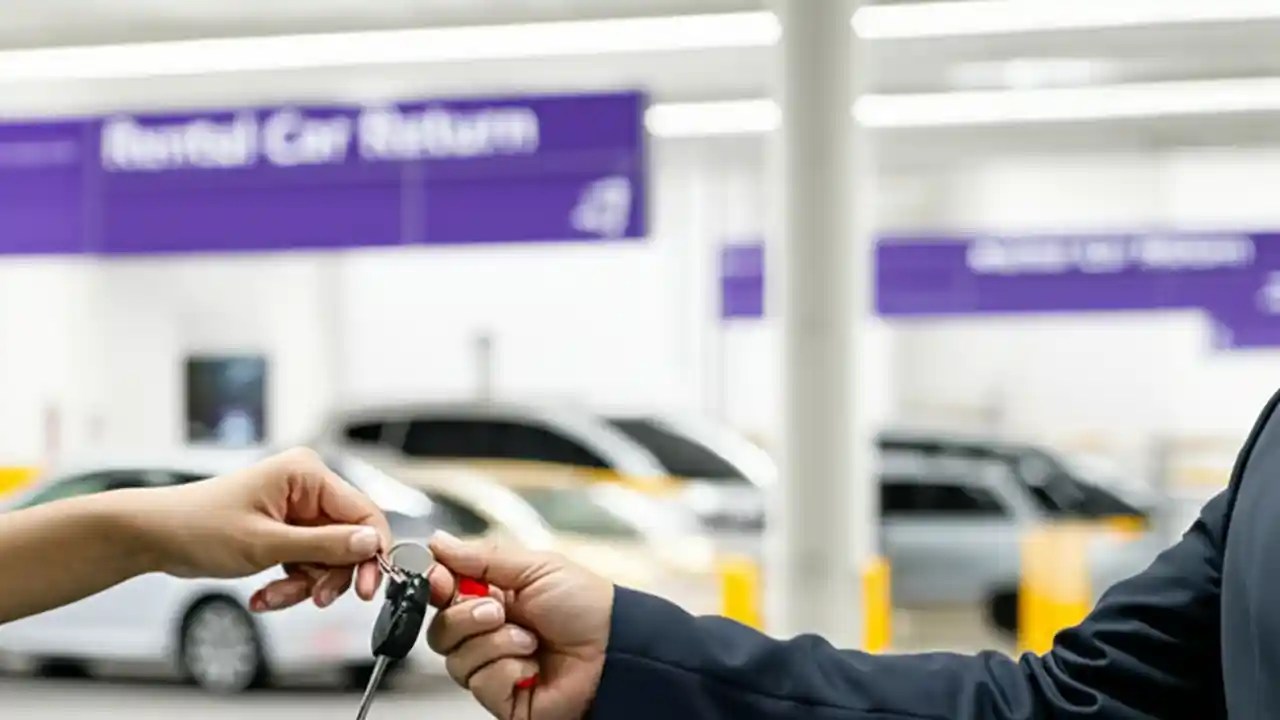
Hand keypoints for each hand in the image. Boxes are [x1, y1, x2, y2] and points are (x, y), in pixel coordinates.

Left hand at [134, 447, 390, 610]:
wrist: (154, 537)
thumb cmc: (197, 526)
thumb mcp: (266, 542)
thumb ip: (324, 545)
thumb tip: (371, 543)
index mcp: (307, 474)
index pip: (363, 511)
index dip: (372, 550)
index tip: (368, 587)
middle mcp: (306, 488)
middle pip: (348, 539)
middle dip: (329, 574)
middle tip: (316, 598)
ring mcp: (296, 510)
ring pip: (328, 557)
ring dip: (305, 584)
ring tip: (273, 595)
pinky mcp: (286, 530)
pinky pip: (307, 563)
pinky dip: (291, 583)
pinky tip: (266, 594)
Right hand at [425, 532, 613, 719]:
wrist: (616, 648)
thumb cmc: (588, 606)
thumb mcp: (536, 567)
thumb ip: (483, 557)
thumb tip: (438, 542)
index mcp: (493, 595)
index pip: (443, 592)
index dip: (435, 585)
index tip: (439, 579)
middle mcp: (489, 631)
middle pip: (440, 629)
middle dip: (466, 616)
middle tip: (499, 610)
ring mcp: (495, 665)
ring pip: (456, 658)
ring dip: (496, 643)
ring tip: (529, 639)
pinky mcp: (502, 696)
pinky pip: (480, 682)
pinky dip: (508, 669)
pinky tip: (532, 665)